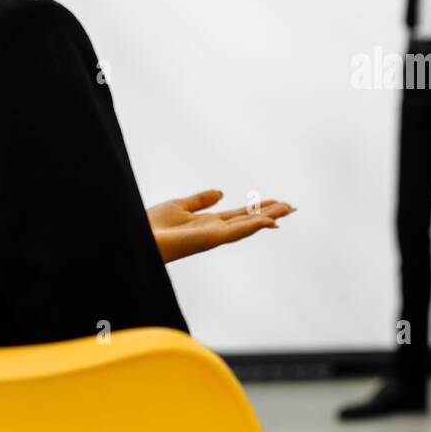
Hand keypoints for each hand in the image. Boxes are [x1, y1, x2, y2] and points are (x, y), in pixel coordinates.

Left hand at [146, 190, 292, 263]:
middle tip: (290, 206)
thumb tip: (221, 193)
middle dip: (269, 213)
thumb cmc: (152, 225)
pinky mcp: (212, 239)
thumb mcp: (180, 205)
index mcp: (208, 223)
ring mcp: (215, 235)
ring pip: (248, 225)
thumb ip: (201, 200)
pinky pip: (239, 230)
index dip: (257, 209)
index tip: (275, 203)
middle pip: (248, 220)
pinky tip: (271, 220)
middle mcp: (215, 230)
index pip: (239, 215)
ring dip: (268, 218)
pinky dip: (256, 225)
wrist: (140, 236)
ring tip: (287, 209)